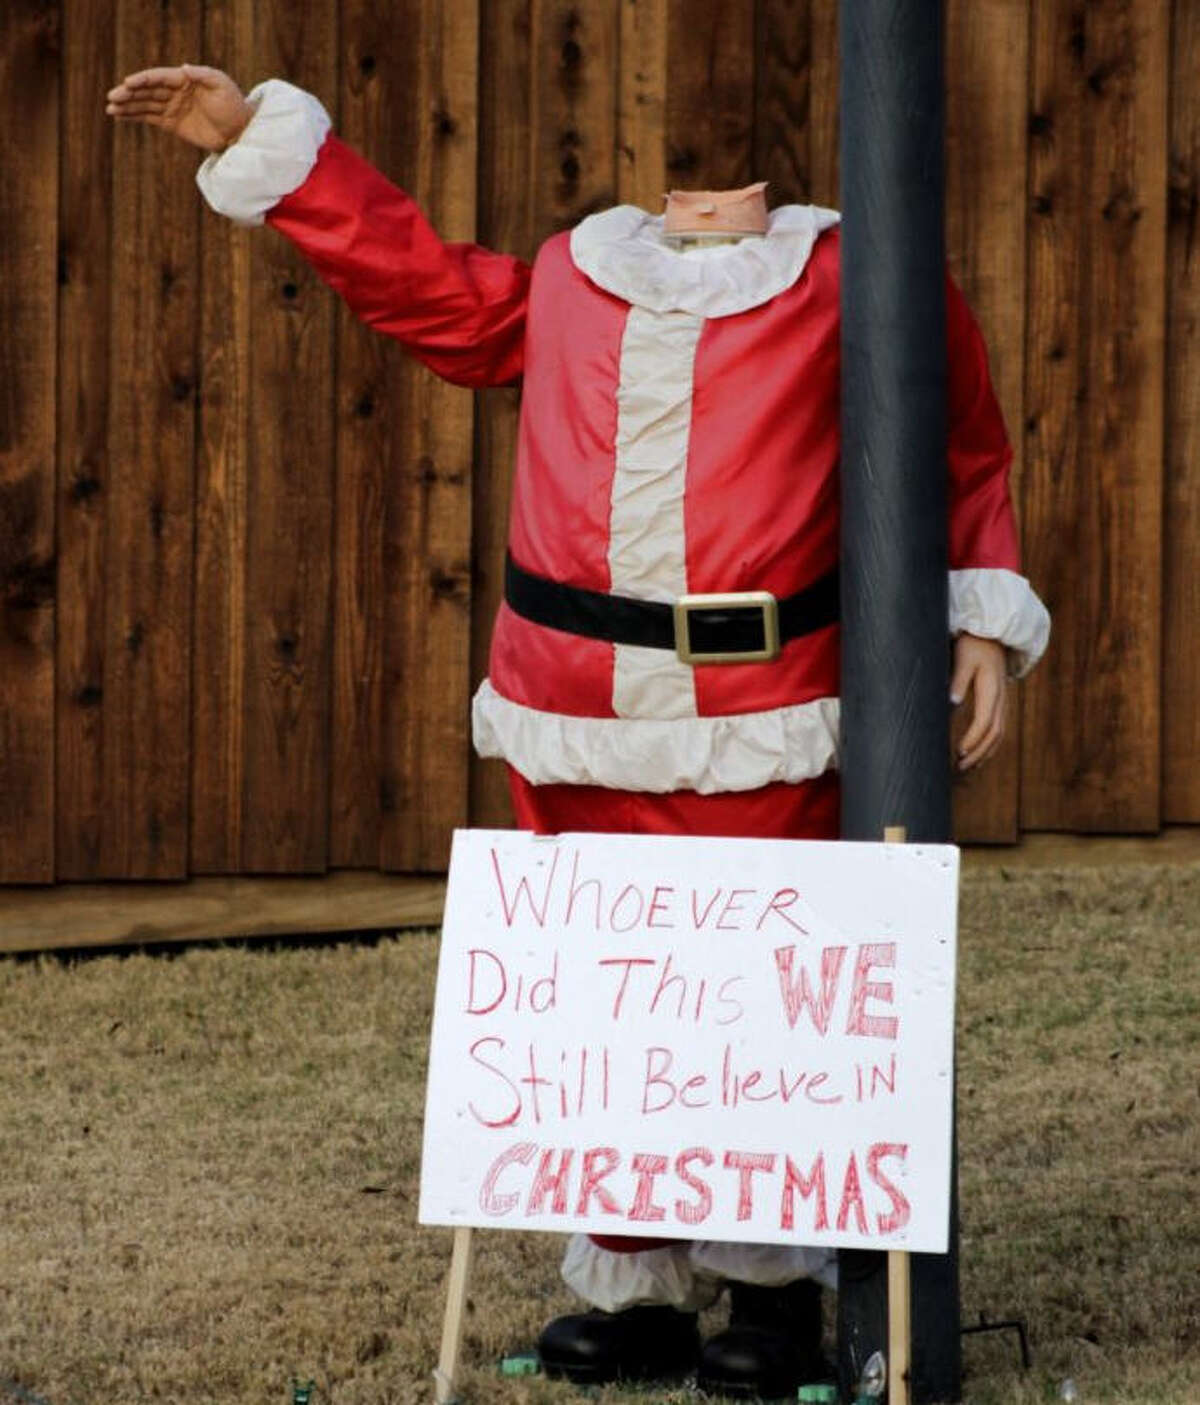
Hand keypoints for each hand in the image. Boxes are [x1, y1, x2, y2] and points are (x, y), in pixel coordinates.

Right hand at [106, 65, 252, 151]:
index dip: (142, 80)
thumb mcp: (221, 85)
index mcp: (183, 79)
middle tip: (112, 97)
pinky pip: (149, 118)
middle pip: (147, 91)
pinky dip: (134, 116)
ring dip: (127, 105)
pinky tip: (120, 115)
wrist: (240, 131)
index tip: (128, 84)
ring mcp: (172, 107)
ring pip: (145, 105)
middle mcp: (175, 91)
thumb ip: (202, 75)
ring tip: (110, 108)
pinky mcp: (172, 124)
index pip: (158, 77)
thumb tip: (183, 67)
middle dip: (129, 93)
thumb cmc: (233, 105)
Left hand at [950, 634, 1007, 770]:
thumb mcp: (962, 659)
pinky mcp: (998, 702)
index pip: (985, 722)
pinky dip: (989, 745)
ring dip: (984, 753)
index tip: (959, 751)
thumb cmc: (973, 644)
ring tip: (967, 767)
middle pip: (994, 734)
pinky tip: (977, 754)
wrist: (991, 632)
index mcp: (992, 689)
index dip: (973, 739)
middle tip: (960, 766)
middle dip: (978, 753)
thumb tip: (952, 703)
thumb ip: (957, 681)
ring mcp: (1002, 701)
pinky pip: (998, 728)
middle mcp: (1000, 699)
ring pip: (999, 734)